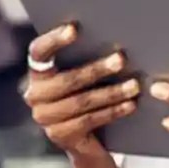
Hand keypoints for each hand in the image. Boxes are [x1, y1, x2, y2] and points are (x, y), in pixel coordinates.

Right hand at [23, 25, 139, 159]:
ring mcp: (45, 118)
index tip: (74, 28)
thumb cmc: (86, 93)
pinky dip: (112, 111)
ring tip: (134, 85)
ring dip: (111, 93)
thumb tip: (114, 34)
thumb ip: (85, 56)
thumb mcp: (82, 75)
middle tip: (121, 59)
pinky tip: (130, 105)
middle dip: (96, 69)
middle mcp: (34, 95)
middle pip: (67, 80)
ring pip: (82, 102)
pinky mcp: (60, 136)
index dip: (54, 39)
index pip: (39, 52)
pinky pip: (89, 120)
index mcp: (38, 72)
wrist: (85, 139)